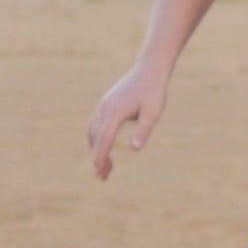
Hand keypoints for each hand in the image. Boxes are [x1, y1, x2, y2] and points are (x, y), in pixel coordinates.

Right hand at [88, 62, 169, 181]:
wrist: (150, 70)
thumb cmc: (154, 92)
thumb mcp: (153, 112)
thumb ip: (144, 130)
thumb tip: (135, 148)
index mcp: (115, 112)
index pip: (104, 139)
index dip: (100, 156)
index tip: (98, 172)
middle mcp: (105, 109)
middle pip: (96, 138)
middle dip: (98, 158)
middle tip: (103, 177)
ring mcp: (104, 105)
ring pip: (93, 131)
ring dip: (96, 149)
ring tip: (105, 167)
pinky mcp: (106, 103)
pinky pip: (96, 124)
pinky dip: (97, 138)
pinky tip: (104, 147)